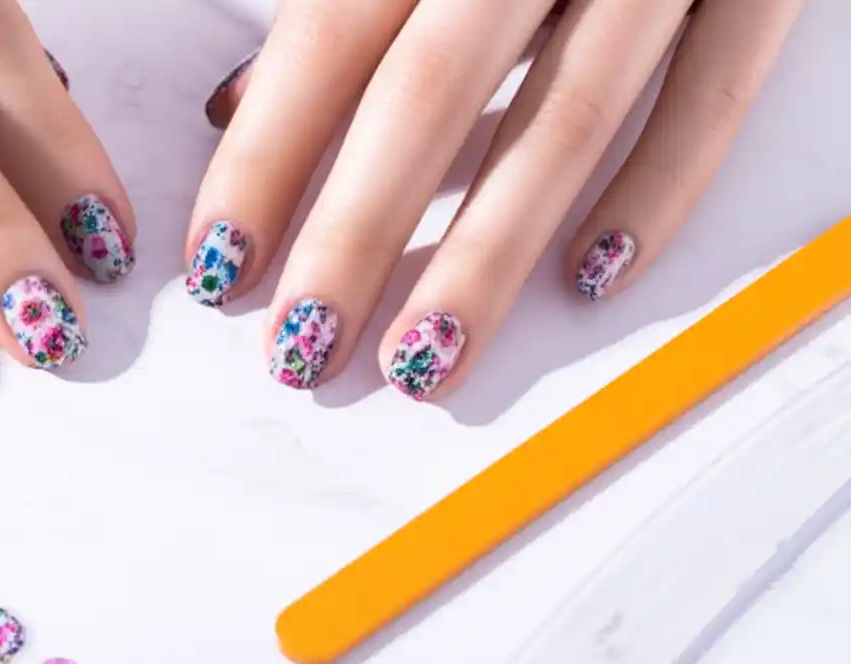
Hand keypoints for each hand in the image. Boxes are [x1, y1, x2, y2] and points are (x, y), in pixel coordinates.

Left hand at [190, 0, 800, 399]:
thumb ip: (338, 9)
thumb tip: (236, 111)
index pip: (325, 40)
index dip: (266, 160)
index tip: (219, 264)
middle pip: (426, 92)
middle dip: (355, 235)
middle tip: (303, 350)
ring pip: (566, 117)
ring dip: (487, 256)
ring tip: (423, 359)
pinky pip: (714, 94)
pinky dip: (657, 191)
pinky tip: (592, 278)